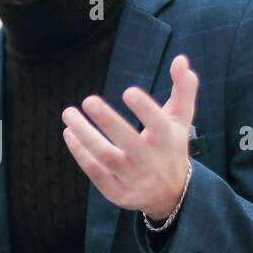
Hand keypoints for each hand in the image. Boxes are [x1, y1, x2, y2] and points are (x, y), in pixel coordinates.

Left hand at [61, 54, 197, 220]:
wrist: (171, 193)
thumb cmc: (172, 145)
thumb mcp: (181, 119)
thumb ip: (184, 88)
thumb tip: (181, 59)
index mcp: (168, 141)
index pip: (158, 125)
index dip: (145, 109)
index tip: (128, 91)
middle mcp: (151, 161)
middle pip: (129, 143)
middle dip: (108, 121)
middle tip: (89, 100)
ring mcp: (133, 179)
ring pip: (106, 158)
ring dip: (85, 136)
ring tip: (68, 113)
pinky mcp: (117, 192)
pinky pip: (95, 173)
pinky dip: (80, 153)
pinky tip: (69, 132)